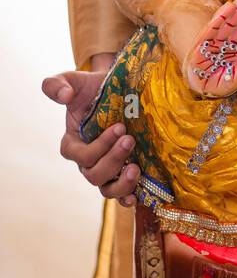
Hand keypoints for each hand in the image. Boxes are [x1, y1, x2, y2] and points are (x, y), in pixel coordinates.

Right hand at [42, 68, 139, 204]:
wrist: (120, 90)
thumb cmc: (93, 87)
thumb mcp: (74, 80)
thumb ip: (57, 84)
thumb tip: (64, 96)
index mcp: (72, 143)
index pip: (79, 155)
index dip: (98, 147)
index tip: (119, 127)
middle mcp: (87, 161)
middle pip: (94, 174)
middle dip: (112, 159)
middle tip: (130, 139)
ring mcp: (106, 169)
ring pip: (106, 189)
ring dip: (121, 184)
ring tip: (136, 169)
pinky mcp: (123, 173)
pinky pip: (121, 194)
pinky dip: (127, 198)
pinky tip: (137, 196)